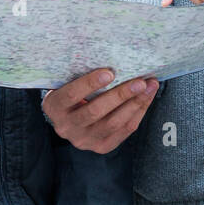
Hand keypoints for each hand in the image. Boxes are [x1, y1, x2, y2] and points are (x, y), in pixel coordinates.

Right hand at [42, 69, 158, 152]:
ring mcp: (84, 140)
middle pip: (95, 111)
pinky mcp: (101, 146)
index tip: (109, 72)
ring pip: (113, 123)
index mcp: (54, 107)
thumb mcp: (67, 83)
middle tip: (140, 81)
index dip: (90, 84)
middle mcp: (66, 127)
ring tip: (149, 88)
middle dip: (120, 95)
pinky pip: (124, 131)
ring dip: (135, 104)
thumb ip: (81, 74)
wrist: (68, 118)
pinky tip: (146, 99)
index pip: (71, 95)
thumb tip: (111, 58)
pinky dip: (137, 113)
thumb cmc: (71, 92)